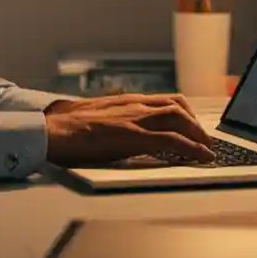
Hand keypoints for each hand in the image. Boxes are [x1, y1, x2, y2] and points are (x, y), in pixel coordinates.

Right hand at [42, 93, 216, 165]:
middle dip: (195, 123)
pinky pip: (171, 140)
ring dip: (198, 134)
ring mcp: (134, 119)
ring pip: (179, 119)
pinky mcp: (132, 136)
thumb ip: (111, 120)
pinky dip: (191, 148)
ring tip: (206, 149)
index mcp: (125, 101)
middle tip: (204, 140)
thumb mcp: (94, 117)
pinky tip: (201, 157)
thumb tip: (115, 130)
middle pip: (177, 106)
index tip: (193, 124)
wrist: (50, 130)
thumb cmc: (65, 128)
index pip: (164, 100)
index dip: (184, 113)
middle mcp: (134, 105)